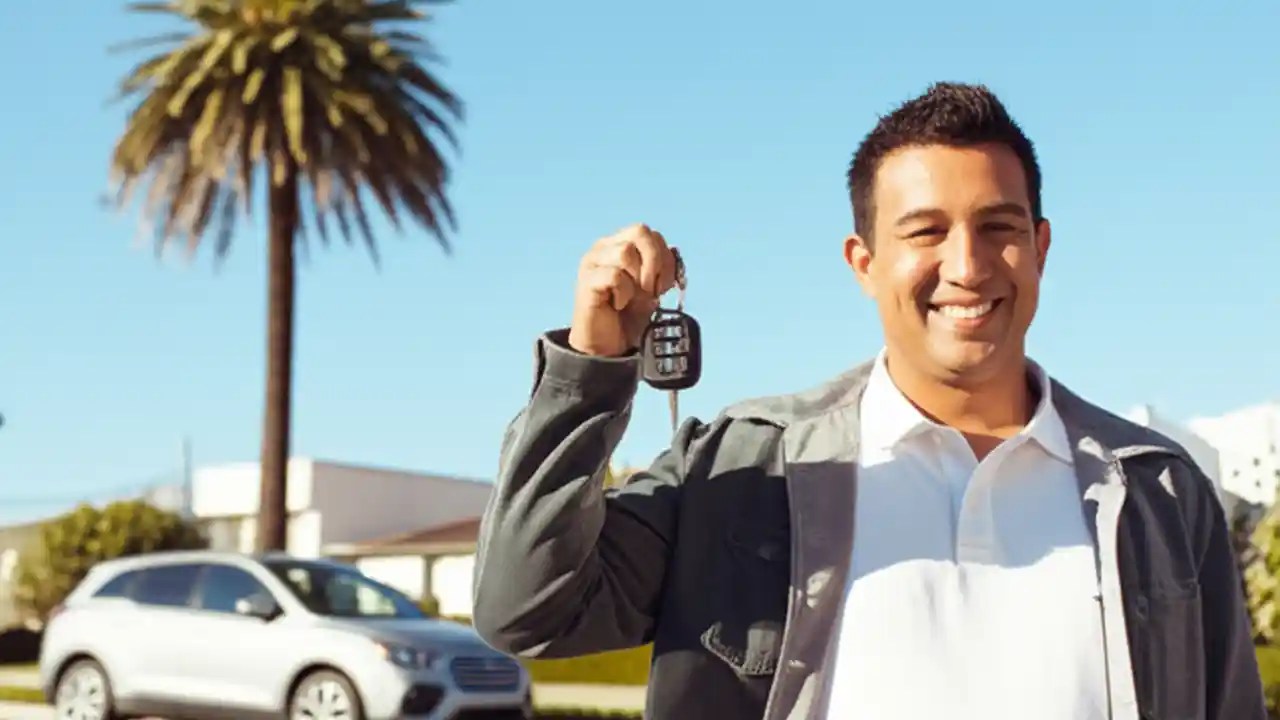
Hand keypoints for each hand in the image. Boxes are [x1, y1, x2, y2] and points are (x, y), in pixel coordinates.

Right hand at [568, 224, 678, 356]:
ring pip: (626, 252)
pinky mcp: (586, 282)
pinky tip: (618, 304)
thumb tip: (673, 254)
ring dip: (638, 279)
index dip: (664, 258)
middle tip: (652, 290)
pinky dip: (624, 293)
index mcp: (619, 244)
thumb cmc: (628, 316)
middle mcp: (604, 248)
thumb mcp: (652, 289)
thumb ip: (661, 268)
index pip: (650, 233)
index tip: (663, 286)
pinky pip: (615, 276)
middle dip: (655, 263)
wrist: (608, 347)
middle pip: (640, 232)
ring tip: (633, 298)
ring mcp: (592, 263)